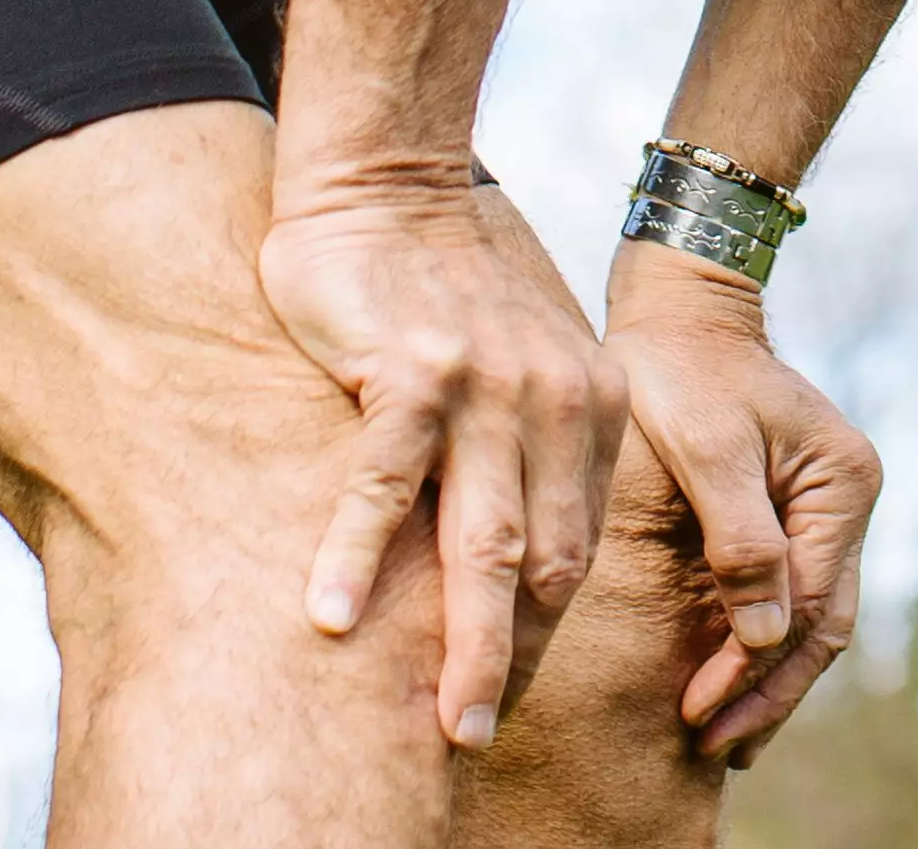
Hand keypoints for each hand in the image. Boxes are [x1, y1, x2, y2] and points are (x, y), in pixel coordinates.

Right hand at [258, 168, 628, 750]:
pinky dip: (353, 556)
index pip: (578, 547)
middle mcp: (554, 401)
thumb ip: (531, 445)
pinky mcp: (413, 370)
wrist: (389, 183)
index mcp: (591, 406)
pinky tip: (327, 618)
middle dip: (514, 660)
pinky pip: (383, 484)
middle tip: (475, 734)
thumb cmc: (446, 289)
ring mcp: (486, 387)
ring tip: (443, 717)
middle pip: (545, 563)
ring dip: (463, 639)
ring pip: (481, 542)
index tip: (509, 694)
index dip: (543, 632)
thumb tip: (513, 559)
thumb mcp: (524, 362)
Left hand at [606, 244, 882, 763]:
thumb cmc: (683, 369)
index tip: (700, 711)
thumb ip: (741, 541)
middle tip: (715, 748)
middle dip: (769, 691)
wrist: (675, 310)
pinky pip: (786, 596)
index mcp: (841, 483)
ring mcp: (821, 509)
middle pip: (821, 623)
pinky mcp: (788, 514)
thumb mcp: (708, 449)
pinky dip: (758, 646)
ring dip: (767, 681)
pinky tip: (729, 685)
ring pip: (808, 619)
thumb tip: (763, 636)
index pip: (807, 601)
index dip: (755, 667)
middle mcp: (845, 501)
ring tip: (725, 739)